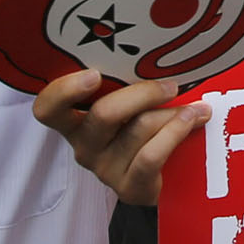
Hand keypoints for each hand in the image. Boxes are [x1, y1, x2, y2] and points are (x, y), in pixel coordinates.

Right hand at [34, 70, 207, 203]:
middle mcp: (84, 146)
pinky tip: (193, 120)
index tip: (94, 74)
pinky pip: (152, 155)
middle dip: (143, 94)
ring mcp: (104, 169)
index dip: (63, 91)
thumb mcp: (126, 109)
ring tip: (195, 108)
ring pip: (138, 129)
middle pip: (104, 114)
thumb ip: (127, 87)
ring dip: (172, 114)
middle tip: (170, 86)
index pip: (48, 108)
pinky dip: (176, 133)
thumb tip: (158, 56)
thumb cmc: (139, 132)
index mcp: (74, 122)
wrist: (156, 182)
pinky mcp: (128, 187)